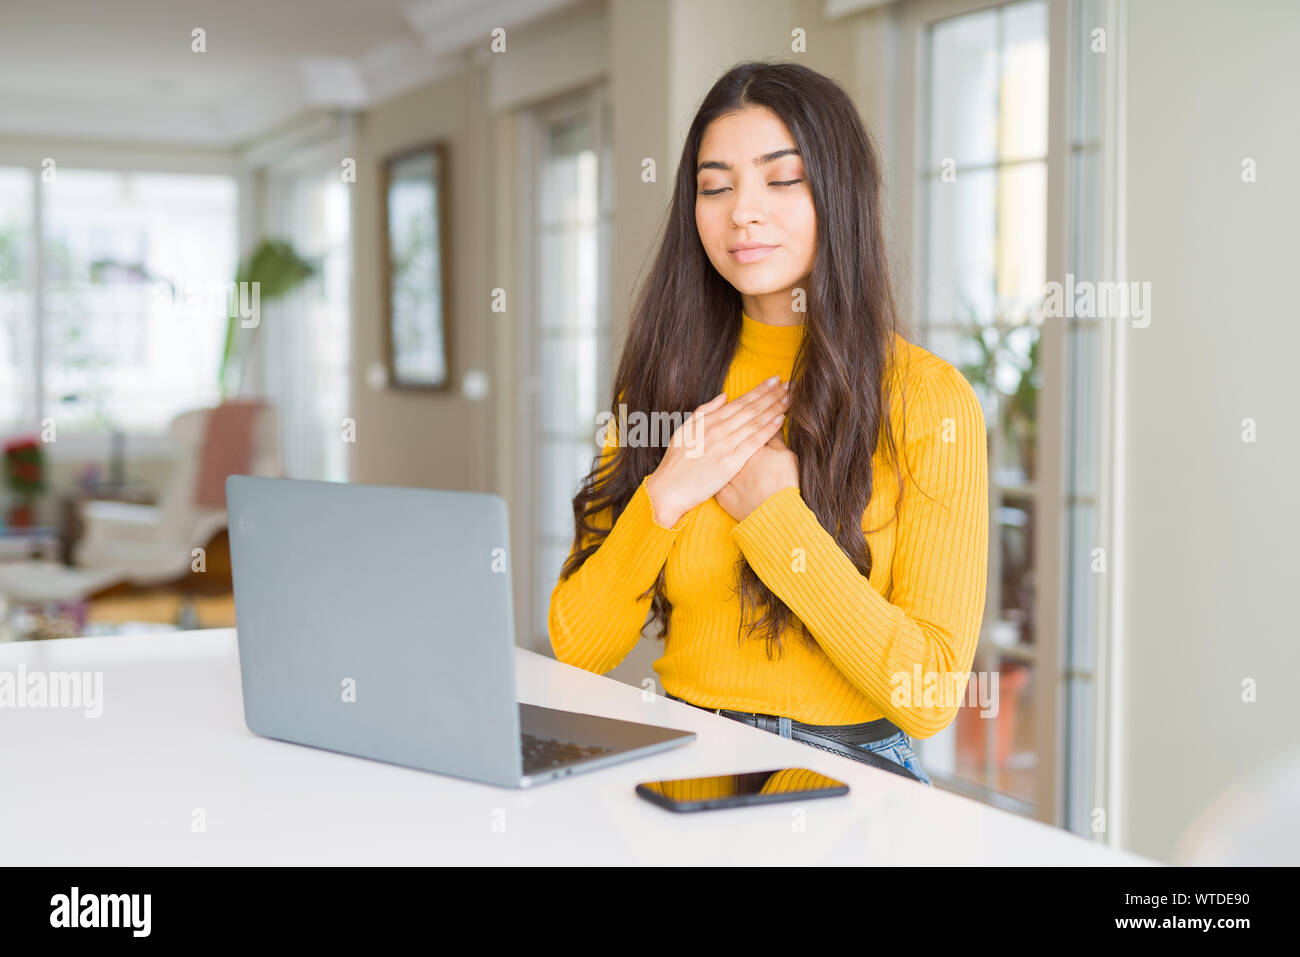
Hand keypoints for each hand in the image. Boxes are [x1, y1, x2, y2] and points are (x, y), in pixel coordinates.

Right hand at [645, 377, 789, 526]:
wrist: (668, 489)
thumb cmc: (675, 463)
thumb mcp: (684, 431)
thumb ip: (703, 412)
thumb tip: (724, 397)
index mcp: (708, 421)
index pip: (740, 402)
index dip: (759, 390)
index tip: (774, 381)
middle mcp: (718, 429)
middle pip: (751, 408)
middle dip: (772, 395)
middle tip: (790, 384)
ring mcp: (725, 445)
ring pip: (755, 421)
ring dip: (774, 408)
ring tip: (790, 397)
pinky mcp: (730, 462)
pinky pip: (753, 442)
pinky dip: (768, 429)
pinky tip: (780, 419)